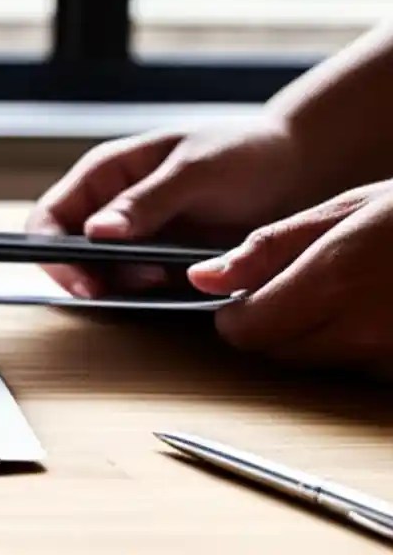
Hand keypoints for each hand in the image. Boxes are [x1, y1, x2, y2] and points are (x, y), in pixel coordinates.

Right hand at [27, 119, 308, 297]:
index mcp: (104, 175)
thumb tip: (94, 232)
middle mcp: (109, 209)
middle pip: (69, 258)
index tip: (85, 284)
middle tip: (143, 284)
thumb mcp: (195, 170)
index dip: (53, 255)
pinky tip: (185, 286)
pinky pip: (141, 292)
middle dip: (94, 278)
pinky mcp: (162, 265)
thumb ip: (145, 202)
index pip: (49, 220)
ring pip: (103, 279)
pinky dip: (155, 298)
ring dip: (128, 290)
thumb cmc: (244, 151)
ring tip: (171, 279)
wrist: (298, 167)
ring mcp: (135, 240)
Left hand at [188, 180, 392, 376]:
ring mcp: (385, 358)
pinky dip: (354, 345)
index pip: (245, 332)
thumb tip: (203, 277)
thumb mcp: (344, 210)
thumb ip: (269, 248)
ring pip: (316, 363)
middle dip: (272, 324)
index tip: (244, 294)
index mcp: (331, 283)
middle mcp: (359, 331)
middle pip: (276, 351)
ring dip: (313, 336)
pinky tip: (373, 309)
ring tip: (346, 291)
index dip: (235, 314)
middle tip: (300, 285)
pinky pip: (359, 368)